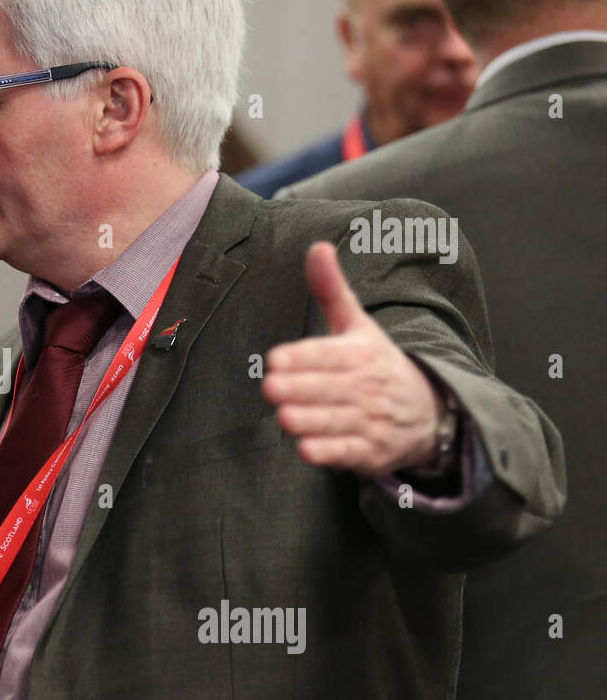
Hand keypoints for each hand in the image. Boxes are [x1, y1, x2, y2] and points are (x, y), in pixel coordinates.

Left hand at [261, 242, 443, 476]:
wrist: (429, 411)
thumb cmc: (378, 364)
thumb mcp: (359, 326)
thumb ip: (332, 292)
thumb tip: (317, 246)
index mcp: (363, 353)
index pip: (329, 354)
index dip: (303, 358)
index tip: (275, 359)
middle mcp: (368, 387)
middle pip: (330, 388)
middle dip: (301, 388)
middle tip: (270, 386)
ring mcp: (371, 421)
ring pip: (337, 420)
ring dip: (310, 420)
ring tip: (284, 417)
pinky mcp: (370, 452)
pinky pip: (349, 452)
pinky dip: (329, 453)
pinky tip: (307, 450)